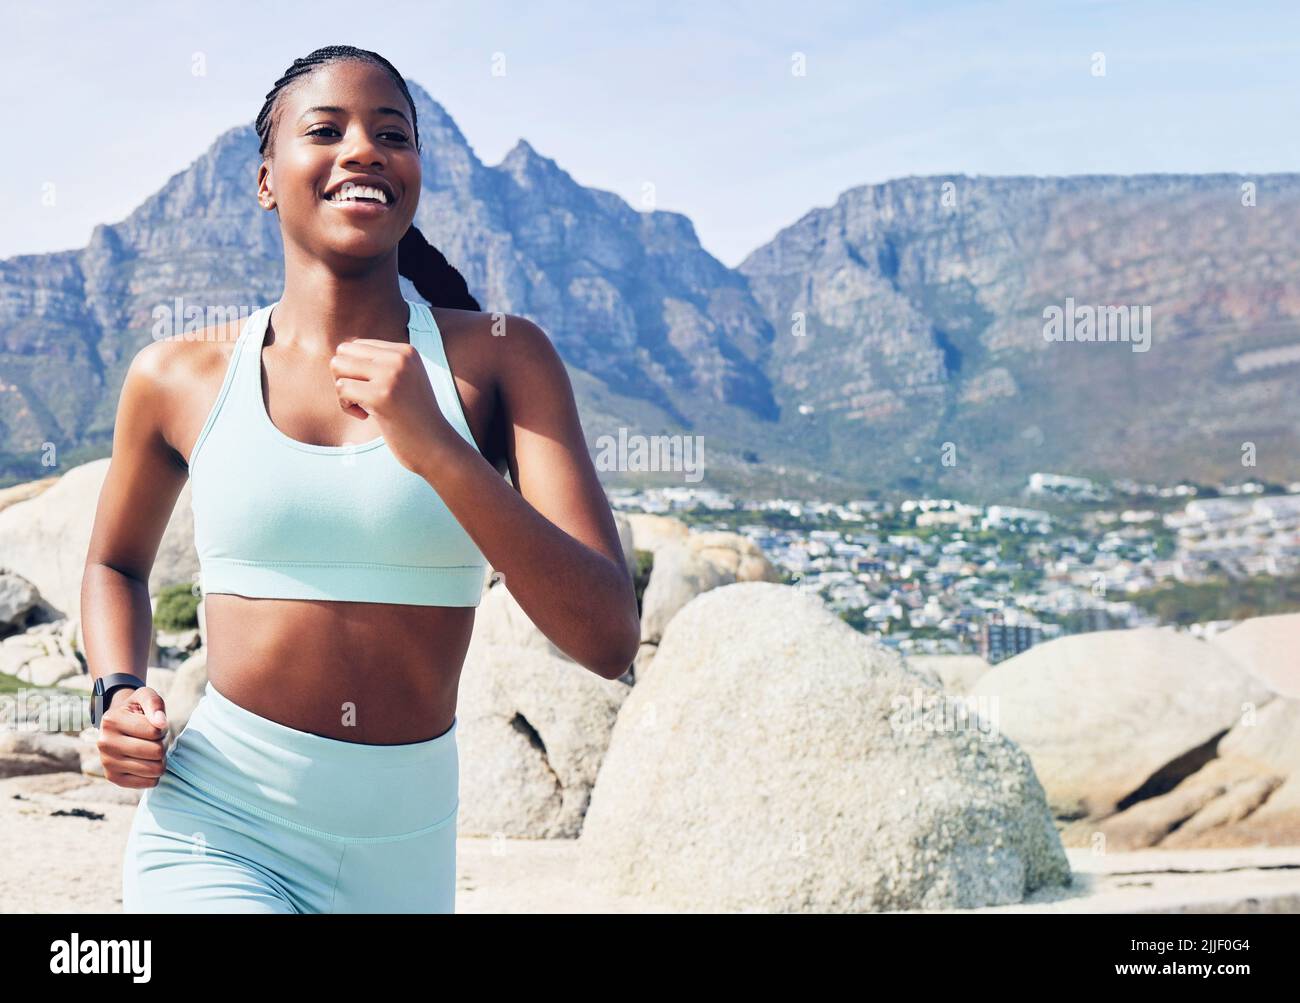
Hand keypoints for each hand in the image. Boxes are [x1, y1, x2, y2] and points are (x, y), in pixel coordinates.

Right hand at [96, 686, 168, 788]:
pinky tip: (146, 762)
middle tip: (154, 739)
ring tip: (149, 748)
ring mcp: (107, 763)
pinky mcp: (113, 777)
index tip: (154, 724)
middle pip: (156, 752)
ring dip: (160, 759)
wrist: (119, 724)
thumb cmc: (137, 709)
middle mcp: (104, 743)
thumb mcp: (146, 696)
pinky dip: (154, 774)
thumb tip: (160, 724)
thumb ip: (155, 704)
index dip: (162, 728)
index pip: (155, 732)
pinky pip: (148, 783)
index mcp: (111, 721)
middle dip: (162, 744)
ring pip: (154, 769)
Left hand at [329, 338, 459, 473]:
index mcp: (406, 351)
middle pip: (344, 352)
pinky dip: (346, 406)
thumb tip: (342, 350)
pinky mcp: (381, 396)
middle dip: (344, 376)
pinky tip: (365, 416)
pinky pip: (341, 388)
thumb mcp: (403, 381)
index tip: (371, 390)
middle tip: (360, 398)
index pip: (358, 346)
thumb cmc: (413, 417)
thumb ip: (379, 364)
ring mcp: (391, 376)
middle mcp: (399, 358)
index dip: (355, 370)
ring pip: (338, 366)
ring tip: (363, 406)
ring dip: (342, 390)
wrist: (435, 446)